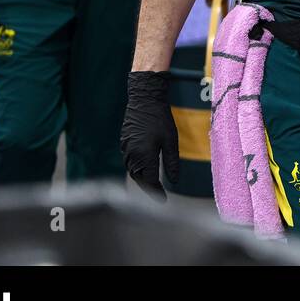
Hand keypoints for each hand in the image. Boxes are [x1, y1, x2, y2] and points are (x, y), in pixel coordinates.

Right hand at [120, 71, 178, 199]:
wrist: (144, 99)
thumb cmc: (160, 119)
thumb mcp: (170, 141)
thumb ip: (172, 163)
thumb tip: (174, 181)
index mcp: (144, 156)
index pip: (149, 182)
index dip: (156, 193)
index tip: (163, 201)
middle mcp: (132, 155)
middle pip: (139, 179)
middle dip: (148, 189)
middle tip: (158, 196)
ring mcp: (126, 149)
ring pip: (133, 171)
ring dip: (141, 180)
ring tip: (152, 186)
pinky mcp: (124, 143)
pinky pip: (129, 162)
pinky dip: (137, 169)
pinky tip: (144, 169)